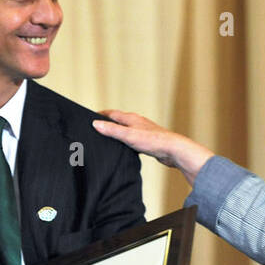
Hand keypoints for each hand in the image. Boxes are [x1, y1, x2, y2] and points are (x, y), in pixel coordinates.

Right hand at [92, 110, 213, 183]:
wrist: (173, 150)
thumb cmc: (154, 141)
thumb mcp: (128, 135)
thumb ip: (112, 130)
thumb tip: (95, 123)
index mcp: (131, 118)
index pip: (112, 113)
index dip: (101, 115)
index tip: (91, 117)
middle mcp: (137, 122)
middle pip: (119, 121)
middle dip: (108, 123)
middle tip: (97, 128)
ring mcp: (143, 131)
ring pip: (127, 130)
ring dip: (118, 133)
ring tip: (108, 139)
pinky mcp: (148, 141)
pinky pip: (133, 140)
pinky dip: (126, 142)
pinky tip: (125, 150)